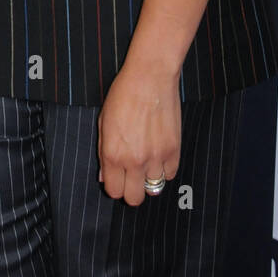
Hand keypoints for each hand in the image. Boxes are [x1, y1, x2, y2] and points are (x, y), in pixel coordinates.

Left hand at [97, 64, 180, 206]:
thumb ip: (103, 152)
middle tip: (131, 176)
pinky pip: (170, 174)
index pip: (114, 191)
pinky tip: (158, 154)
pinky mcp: (174, 150)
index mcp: (113, 154)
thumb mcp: (103, 121)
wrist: (150, 78)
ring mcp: (156, 157)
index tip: (117, 178)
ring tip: (146, 161)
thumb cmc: (123, 95)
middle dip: (131, 190)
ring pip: (154, 189)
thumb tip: (104, 176)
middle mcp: (134, 160)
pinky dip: (164, 169)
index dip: (115, 186)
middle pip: (135, 198)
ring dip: (149, 179)